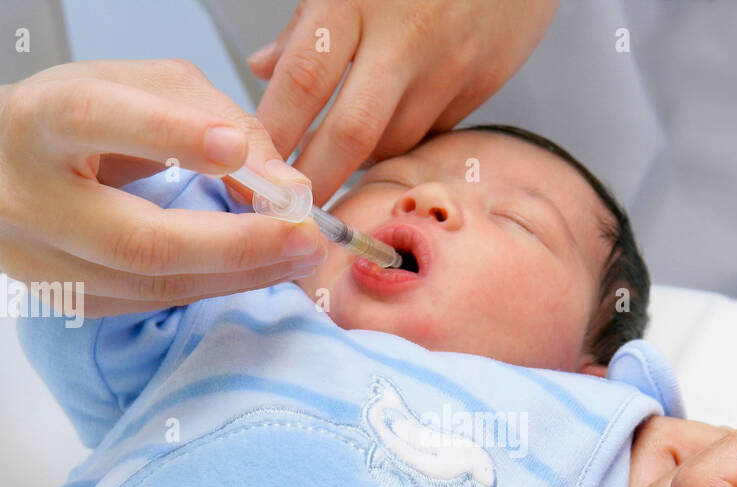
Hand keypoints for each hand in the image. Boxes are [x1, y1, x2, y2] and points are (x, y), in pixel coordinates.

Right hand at [0, 59, 326, 318]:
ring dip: (239, 273)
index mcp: (35, 118)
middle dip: (236, 243)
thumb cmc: (93, 115)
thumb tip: (287, 190)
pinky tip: (255, 269)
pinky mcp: (58, 298)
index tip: (235, 149)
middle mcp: (19, 195)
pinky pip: (148, 302)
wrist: (12, 162)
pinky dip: (212, 286)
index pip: (96, 121)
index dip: (167, 134)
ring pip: (150, 283)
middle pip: (136, 239)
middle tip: (306, 236)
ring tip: (299, 254)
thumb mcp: (154, 87)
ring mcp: (32, 258)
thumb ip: (224, 122)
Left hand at [250, 0, 559, 201]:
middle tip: (295, 212)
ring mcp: (448, 64)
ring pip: (395, 140)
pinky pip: (433, 129)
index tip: (253, 173)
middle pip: (351, 131)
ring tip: (339, 159)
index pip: (302, 81)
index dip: (274, 134)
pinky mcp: (482, 81)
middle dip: (318, 178)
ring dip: (362, 159)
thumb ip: (307, 24)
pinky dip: (406, 137)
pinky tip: (393, 125)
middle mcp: (403, 37)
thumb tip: (264, 69)